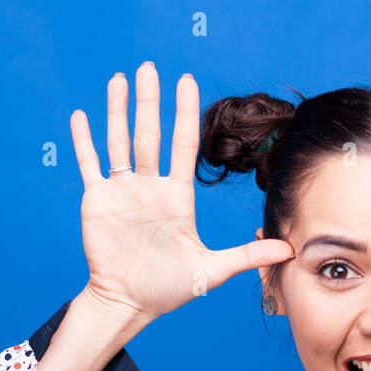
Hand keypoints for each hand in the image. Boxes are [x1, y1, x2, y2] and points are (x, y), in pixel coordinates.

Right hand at [69, 62, 294, 324]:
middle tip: (149, 67)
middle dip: (150, 101)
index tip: (187, 81)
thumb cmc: (169, 289)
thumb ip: (248, 256)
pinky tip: (80, 116)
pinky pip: (90, 165)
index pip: (182, 146)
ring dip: (117, 110)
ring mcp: (122, 192)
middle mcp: (150, 187)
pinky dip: (84, 141)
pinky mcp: (98, 201)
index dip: (184, 114)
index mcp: (176, 196)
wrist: (129, 303)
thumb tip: (290, 250)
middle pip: (150, 135)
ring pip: (120, 141)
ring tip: (119, 79)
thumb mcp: (212, 270)